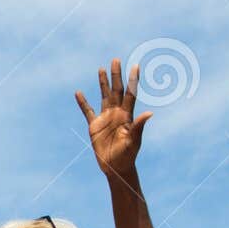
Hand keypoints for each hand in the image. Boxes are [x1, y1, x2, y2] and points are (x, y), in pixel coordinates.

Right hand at [75, 58, 151, 179]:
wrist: (116, 167)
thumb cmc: (128, 156)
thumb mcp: (134, 141)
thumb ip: (139, 126)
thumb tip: (150, 113)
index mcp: (127, 116)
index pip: (130, 94)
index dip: (132, 80)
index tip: (135, 66)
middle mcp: (116, 113)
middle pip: (117, 90)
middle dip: (116, 75)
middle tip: (116, 60)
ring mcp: (105, 119)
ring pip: (104, 96)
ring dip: (103, 83)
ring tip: (101, 69)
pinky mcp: (94, 126)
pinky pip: (88, 111)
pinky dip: (83, 103)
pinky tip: (79, 93)